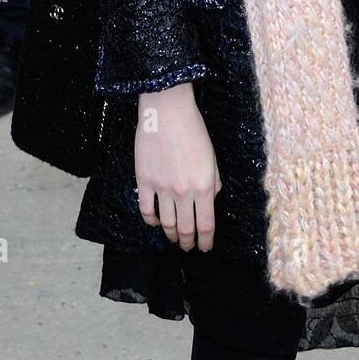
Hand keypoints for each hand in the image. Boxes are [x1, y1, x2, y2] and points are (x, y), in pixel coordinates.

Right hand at [135, 82, 221, 251]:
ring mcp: (162, 188)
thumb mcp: (212, 157)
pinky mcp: (145, 181)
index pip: (206, 224)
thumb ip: (214, 181)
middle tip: (188, 248)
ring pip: (166, 223)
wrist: (168, 111)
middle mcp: (184, 192)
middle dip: (188, 242)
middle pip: (186, 228)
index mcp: (204, 186)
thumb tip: (211, 199)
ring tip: (174, 239)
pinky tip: (156, 223)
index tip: (205, 247)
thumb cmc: (194, 130)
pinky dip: (151, 221)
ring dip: (171, 235)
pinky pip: (146, 209)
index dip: (206, 240)